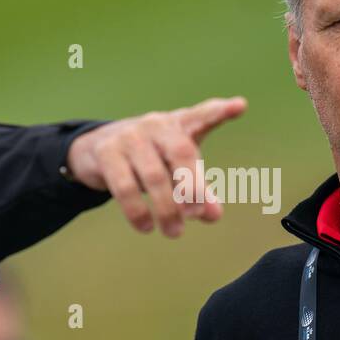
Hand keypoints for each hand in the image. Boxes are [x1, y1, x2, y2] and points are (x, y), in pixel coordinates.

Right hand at [65, 96, 246, 236]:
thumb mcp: (177, 171)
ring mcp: (130, 136)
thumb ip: (199, 191)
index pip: (203, 115)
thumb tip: (214, 215)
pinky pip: (125, 187)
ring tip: (174, 232)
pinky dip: (137, 211)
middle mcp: (157, 125)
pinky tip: (146, 228)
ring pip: (154, 176)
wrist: (99, 148)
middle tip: (196, 216)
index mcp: (181, 125)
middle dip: (193, 188)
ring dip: (166, 209)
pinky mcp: (107, 152)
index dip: (220, 111)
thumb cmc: (153, 159)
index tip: (239, 106)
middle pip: (182, 152)